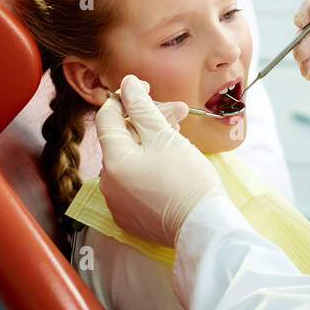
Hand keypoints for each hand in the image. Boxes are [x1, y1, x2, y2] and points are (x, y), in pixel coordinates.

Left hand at [95, 76, 226, 246]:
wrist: (202, 226)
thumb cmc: (186, 178)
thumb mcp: (164, 135)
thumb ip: (142, 106)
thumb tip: (127, 83)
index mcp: (112, 160)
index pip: (106, 117)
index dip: (126, 97)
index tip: (146, 88)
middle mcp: (107, 182)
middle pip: (122, 138)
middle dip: (148, 119)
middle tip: (179, 113)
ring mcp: (117, 202)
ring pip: (130, 158)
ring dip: (151, 141)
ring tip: (178, 134)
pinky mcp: (130, 216)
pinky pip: (134, 181)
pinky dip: (149, 165)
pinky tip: (171, 159)